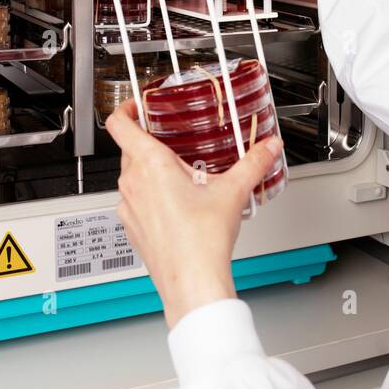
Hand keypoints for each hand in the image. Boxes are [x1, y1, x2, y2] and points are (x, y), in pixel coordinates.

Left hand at [105, 98, 283, 329]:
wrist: (193, 284)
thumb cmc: (201, 242)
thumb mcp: (233, 192)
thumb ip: (253, 163)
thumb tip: (268, 148)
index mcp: (149, 165)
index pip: (120, 123)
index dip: (127, 108)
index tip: (140, 105)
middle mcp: (132, 184)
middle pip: (128, 148)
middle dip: (149, 141)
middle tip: (173, 139)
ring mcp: (129, 208)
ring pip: (132, 176)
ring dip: (150, 170)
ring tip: (181, 174)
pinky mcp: (132, 228)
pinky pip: (135, 201)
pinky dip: (150, 195)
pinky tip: (177, 204)